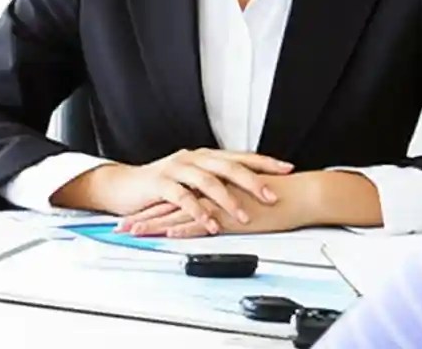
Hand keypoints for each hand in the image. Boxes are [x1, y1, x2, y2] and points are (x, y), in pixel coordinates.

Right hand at [51, 149, 293, 233]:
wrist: (123, 186)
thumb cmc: (159, 186)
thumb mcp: (191, 181)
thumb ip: (214, 182)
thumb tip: (246, 189)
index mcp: (203, 156)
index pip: (239, 156)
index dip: (264, 162)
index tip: (287, 169)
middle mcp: (192, 158)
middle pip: (227, 165)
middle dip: (252, 181)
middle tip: (272, 196)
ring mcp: (176, 169)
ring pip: (207, 181)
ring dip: (227, 200)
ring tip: (243, 216)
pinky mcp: (160, 183)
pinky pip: (182, 197)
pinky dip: (198, 211)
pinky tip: (210, 223)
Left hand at [116, 171, 382, 237]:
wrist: (299, 193)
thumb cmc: (277, 197)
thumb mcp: (243, 198)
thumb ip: (226, 201)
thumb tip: (215, 211)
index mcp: (212, 187)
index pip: (176, 197)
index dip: (153, 206)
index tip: (133, 214)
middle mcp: (211, 192)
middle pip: (170, 204)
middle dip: (144, 215)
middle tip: (121, 225)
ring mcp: (219, 202)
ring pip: (180, 213)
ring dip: (155, 223)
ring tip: (133, 231)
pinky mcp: (230, 214)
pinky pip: (203, 222)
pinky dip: (184, 228)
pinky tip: (168, 233)